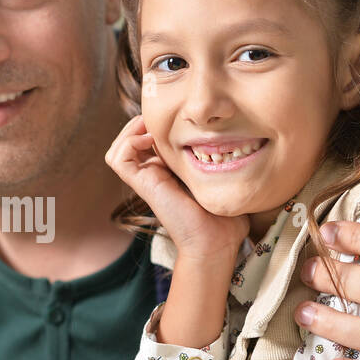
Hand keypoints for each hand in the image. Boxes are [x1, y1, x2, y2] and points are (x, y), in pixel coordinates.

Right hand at [106, 115, 248, 263]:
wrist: (216, 243)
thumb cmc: (226, 219)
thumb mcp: (226, 181)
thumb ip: (226, 164)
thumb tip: (241, 144)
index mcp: (170, 173)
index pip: (150, 141)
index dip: (157, 124)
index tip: (178, 117)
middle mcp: (154, 175)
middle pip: (129, 143)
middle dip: (140, 123)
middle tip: (160, 119)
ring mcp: (146, 181)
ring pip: (118, 150)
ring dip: (130, 132)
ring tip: (151, 128)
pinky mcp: (143, 186)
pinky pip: (118, 159)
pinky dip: (129, 142)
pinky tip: (150, 140)